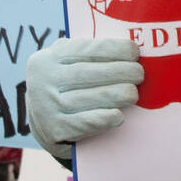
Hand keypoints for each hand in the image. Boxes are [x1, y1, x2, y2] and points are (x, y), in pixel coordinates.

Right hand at [25, 38, 142, 159]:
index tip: (134, 51)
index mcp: (48, 58)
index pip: (84, 49)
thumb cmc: (64, 84)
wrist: (41, 120)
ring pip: (87, 98)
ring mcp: (46, 106)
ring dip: (116, 95)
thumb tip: (128, 50)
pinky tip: (119, 116)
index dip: (112, 49)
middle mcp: (43, 80)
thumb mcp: (65, 63)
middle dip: (119, 72)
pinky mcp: (53, 130)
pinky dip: (103, 119)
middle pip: (87, 74)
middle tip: (139, 73)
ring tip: (133, 94)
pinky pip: (82, 124)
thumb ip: (89, 54)